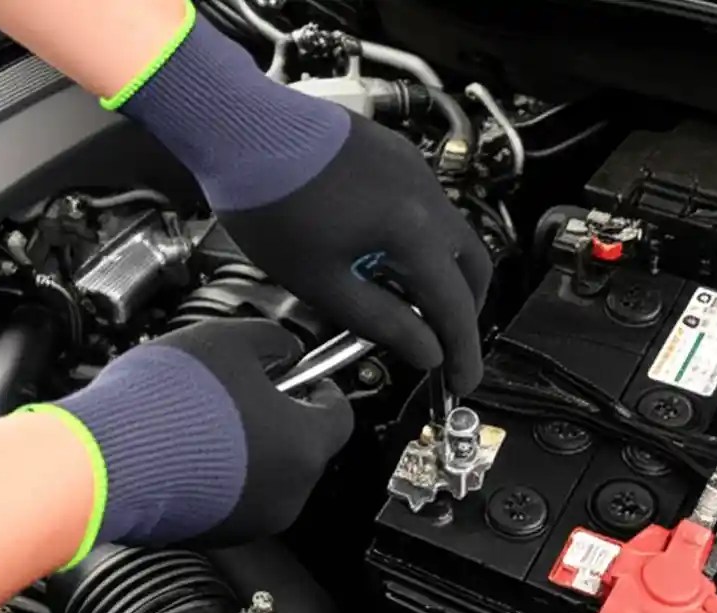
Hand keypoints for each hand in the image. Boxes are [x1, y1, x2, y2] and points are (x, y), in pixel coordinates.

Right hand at [34, 319, 352, 550]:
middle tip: (245, 391)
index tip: (307, 377)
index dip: (323, 388)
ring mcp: (249, 521)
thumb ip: (272, 341)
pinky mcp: (212, 536)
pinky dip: (218, 474)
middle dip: (277, 416)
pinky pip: (229, 498)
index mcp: (303, 446)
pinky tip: (185, 446)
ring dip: (247, 447)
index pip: (339, 416)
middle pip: (301, 448)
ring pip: (265, 475)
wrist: (100, 464)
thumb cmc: (164, 406)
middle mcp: (287, 493)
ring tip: (206, 416)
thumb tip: (286, 349)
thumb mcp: (228, 340)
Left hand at [218, 114, 492, 395]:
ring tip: (406, 301)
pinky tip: (383, 254)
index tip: (463, 381)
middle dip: (464, 310)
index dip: (462, 351)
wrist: (243, 127)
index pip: (455, 306)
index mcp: (413, 232)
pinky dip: (422, 241)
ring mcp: (415, 170)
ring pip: (452, 234)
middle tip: (443, 343)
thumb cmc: (270, 202)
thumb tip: (427, 351)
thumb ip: (382, 321)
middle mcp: (427, 196)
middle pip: (473, 266)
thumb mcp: (321, 282)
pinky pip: (428, 206)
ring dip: (442, 274)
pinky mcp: (396, 155)